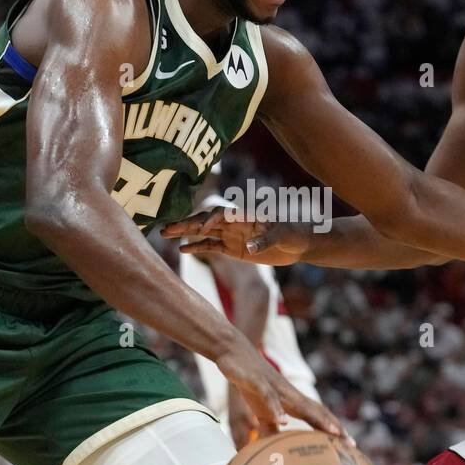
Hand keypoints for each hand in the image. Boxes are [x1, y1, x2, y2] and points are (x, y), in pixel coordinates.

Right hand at [161, 208, 311, 266]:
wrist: (300, 243)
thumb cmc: (294, 233)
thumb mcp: (282, 235)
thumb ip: (265, 240)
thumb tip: (250, 248)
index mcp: (245, 215)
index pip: (222, 214)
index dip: (210, 220)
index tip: (201, 229)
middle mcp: (234, 223)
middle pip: (206, 221)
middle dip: (186, 224)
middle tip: (165, 228)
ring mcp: (232, 235)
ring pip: (204, 233)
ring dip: (186, 233)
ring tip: (165, 234)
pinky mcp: (233, 248)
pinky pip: (212, 247)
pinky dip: (198, 247)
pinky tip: (183, 250)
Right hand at [214, 339, 345, 440]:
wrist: (232, 352)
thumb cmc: (250, 382)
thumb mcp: (261, 410)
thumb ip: (271, 429)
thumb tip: (275, 452)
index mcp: (291, 401)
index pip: (318, 416)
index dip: (334, 429)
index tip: (350, 446)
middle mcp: (289, 393)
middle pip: (317, 411)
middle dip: (334, 427)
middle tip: (351, 443)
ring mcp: (276, 387)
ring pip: (300, 404)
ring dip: (317, 418)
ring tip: (332, 433)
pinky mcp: (258, 382)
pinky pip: (270, 397)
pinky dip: (277, 409)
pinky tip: (283, 422)